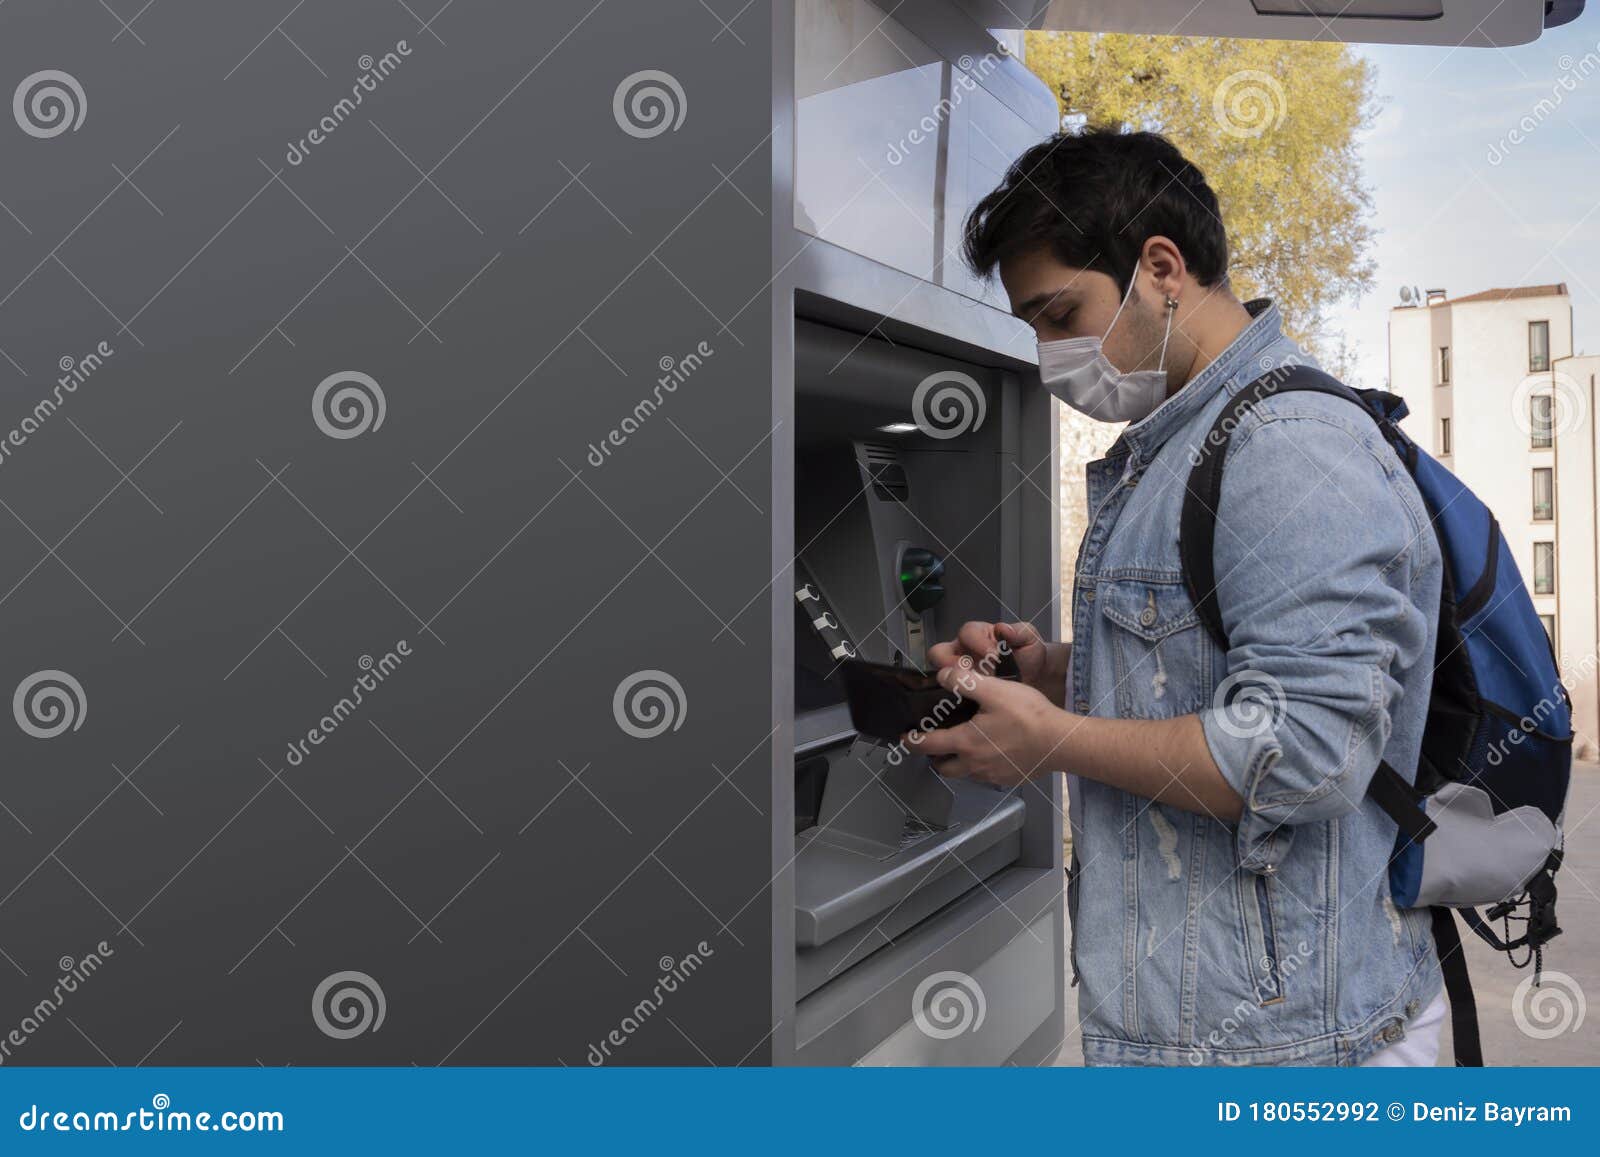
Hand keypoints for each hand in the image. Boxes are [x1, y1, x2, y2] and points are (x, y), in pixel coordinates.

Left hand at [902, 666, 1072, 788]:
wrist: (1061, 743)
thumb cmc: (1028, 716)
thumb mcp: (994, 691)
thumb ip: (964, 681)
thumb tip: (942, 675)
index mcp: (965, 743)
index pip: (927, 745)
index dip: (912, 740)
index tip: (905, 737)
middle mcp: (974, 765)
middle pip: (942, 768)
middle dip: (934, 758)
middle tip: (935, 744)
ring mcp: (991, 776)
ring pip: (964, 774)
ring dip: (957, 763)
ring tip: (963, 746)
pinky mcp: (1007, 780)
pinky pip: (985, 777)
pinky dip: (980, 766)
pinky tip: (991, 752)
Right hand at [927, 620, 1064, 705]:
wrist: (1037, 678)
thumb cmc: (1029, 655)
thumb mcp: (1030, 638)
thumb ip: (1020, 631)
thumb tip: (1003, 629)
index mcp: (978, 634)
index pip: (967, 633)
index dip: (977, 643)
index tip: (993, 654)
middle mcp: (963, 651)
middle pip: (939, 652)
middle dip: (950, 662)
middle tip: (970, 672)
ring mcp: (961, 672)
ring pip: (940, 673)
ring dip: (951, 680)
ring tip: (970, 687)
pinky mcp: (964, 690)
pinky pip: (950, 692)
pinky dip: (957, 696)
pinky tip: (974, 700)